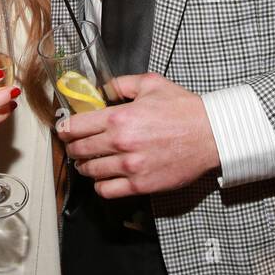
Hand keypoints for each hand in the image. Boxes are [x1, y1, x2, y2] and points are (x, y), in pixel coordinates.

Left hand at [56, 73, 219, 198]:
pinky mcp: (140, 185)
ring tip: (88, 162)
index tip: (64, 130)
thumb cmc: (184, 110)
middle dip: (73, 148)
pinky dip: (100, 185)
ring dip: (85, 167)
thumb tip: (102, 88)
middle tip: (75, 146)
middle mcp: (120, 143)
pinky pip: (107, 191)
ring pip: (90, 171)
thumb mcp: (151, 84)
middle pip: (79, 150)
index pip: (76, 127)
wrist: (210, 135)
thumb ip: (121, 84)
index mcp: (119, 117)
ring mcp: (130, 167)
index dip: (65, 129)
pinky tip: (103, 178)